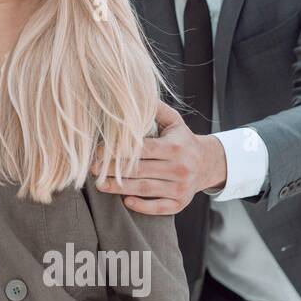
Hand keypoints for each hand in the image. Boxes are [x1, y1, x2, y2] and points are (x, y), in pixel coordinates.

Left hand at [91, 102, 227, 214]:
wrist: (209, 163)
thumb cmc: (182, 140)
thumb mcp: (173, 122)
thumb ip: (155, 109)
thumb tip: (133, 92)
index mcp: (175, 146)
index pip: (142, 150)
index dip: (118, 151)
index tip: (96, 152)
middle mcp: (180, 167)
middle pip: (140, 170)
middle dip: (112, 170)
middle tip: (91, 169)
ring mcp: (181, 187)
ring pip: (146, 189)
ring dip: (120, 188)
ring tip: (99, 185)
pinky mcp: (181, 203)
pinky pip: (160, 207)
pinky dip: (143, 206)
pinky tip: (126, 201)